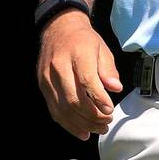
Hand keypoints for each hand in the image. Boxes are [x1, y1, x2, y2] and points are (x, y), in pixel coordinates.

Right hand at [36, 9, 123, 139]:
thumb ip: (108, 70)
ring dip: (81, 124)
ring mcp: (47, 78)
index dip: (98, 98)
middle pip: (73, 99)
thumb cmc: (83, 40)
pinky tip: (82, 131)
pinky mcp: (43, 86)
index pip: (86, 80)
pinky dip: (68, 124)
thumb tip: (115, 88)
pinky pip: (54, 110)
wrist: (59, 28)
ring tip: (98, 129)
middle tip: (107, 122)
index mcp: (77, 53)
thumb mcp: (101, 49)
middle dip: (92, 116)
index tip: (110, 110)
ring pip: (62, 109)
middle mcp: (59, 66)